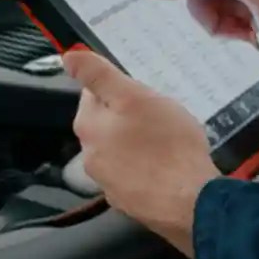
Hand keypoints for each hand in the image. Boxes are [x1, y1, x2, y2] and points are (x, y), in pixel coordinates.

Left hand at [63, 49, 219, 258]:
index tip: (143, 92)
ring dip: (138, 141)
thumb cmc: (167, 144)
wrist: (190, 201)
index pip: (92, 93)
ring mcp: (109, 184)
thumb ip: (100, 76)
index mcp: (89, 127)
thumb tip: (68, 57)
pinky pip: (135, 174)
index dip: (119, 87)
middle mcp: (90, 157)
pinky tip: (169, 165)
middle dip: (129, 115)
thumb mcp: (135, 97)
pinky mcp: (130, 201)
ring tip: (168, 139)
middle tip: (160, 114)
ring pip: (121, 150)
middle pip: (107, 123)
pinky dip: (147, 166)